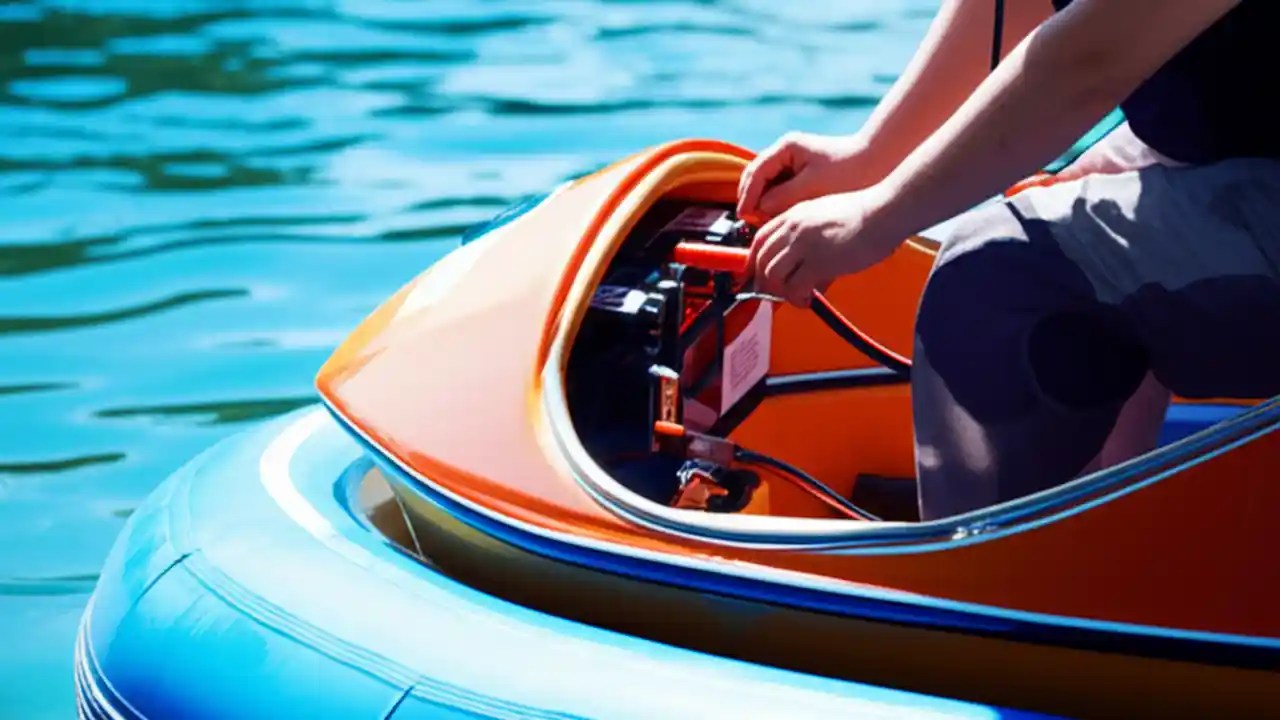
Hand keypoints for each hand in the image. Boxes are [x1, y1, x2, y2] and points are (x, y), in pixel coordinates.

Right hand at [737, 132, 885, 223]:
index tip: (743, 216)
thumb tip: (759, 209)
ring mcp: (791, 163)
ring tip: (767, 224)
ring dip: (764, 204)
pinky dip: (776, 204)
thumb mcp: (812, 186)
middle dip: (753, 200)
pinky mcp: (799, 175)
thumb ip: (782, 197)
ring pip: (766, 186)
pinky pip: (779, 191)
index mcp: (786, 147)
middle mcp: (784, 152)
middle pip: (756, 178)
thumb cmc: (848, 172)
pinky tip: (781, 220)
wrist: (877, 163)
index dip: (747, 195)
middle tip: (752, 223)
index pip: (756, 172)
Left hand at [747, 190, 899, 306]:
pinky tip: (808, 300)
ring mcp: (804, 245)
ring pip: (773, 275)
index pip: (760, 239)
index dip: (754, 261)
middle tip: (777, 293)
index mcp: (794, 214)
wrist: (883, 213)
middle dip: (765, 282)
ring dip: (782, 292)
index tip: (757, 274)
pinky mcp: (818, 262)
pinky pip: (795, 287)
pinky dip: (797, 298)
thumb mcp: (824, 215)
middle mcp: (794, 228)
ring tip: (797, 297)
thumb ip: (807, 235)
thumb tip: (801, 264)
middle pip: (762, 260)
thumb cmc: (863, 215)